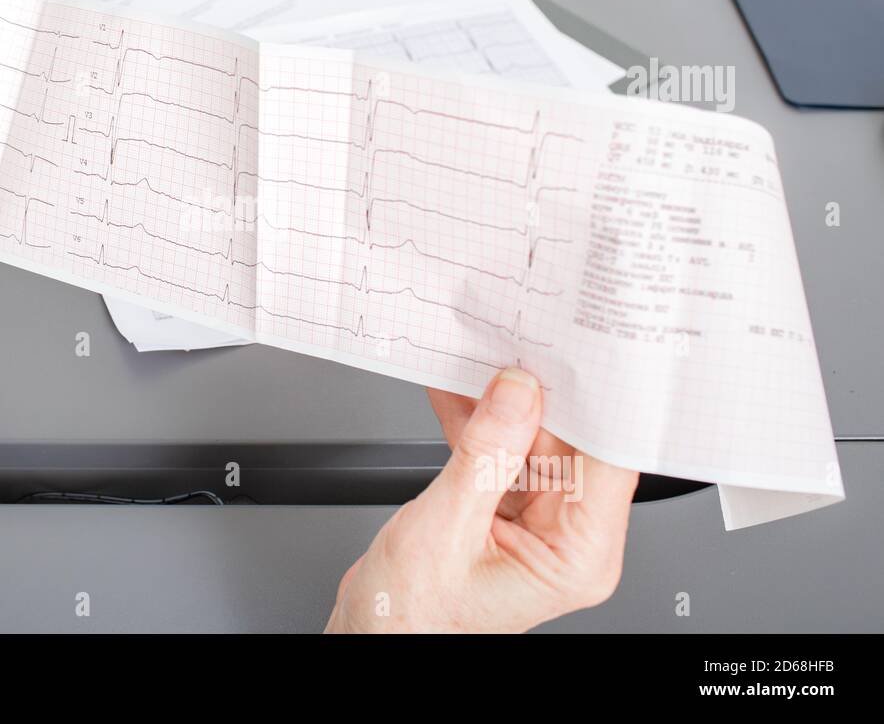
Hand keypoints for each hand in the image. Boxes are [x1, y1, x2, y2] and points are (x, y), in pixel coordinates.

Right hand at [326, 368, 638, 632]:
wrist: (373, 636)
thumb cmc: (410, 618)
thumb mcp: (446, 526)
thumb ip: (485, 452)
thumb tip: (516, 391)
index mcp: (578, 555)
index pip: (607, 461)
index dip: (594, 404)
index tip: (573, 357)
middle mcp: (565, 538)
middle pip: (569, 442)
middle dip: (538, 392)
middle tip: (513, 344)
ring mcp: (533, 520)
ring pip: (530, 437)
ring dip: (499, 400)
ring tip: (476, 356)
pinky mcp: (501, 506)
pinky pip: (497, 449)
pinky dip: (473, 420)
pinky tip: (455, 387)